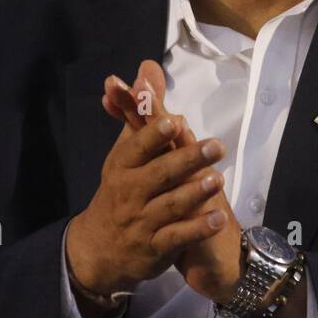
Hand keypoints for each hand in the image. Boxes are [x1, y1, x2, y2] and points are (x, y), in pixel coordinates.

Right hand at [64, 66, 229, 296]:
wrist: (99, 249)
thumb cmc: (121, 190)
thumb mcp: (127, 151)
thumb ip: (142, 111)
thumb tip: (148, 68)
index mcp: (122, 166)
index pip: (138, 148)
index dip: (155, 135)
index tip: (175, 121)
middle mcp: (130, 192)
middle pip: (159, 174)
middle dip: (186, 159)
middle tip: (215, 146)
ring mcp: (141, 221)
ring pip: (170, 205)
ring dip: (194, 193)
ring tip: (217, 179)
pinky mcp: (154, 248)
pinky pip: (177, 238)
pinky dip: (197, 229)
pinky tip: (217, 219)